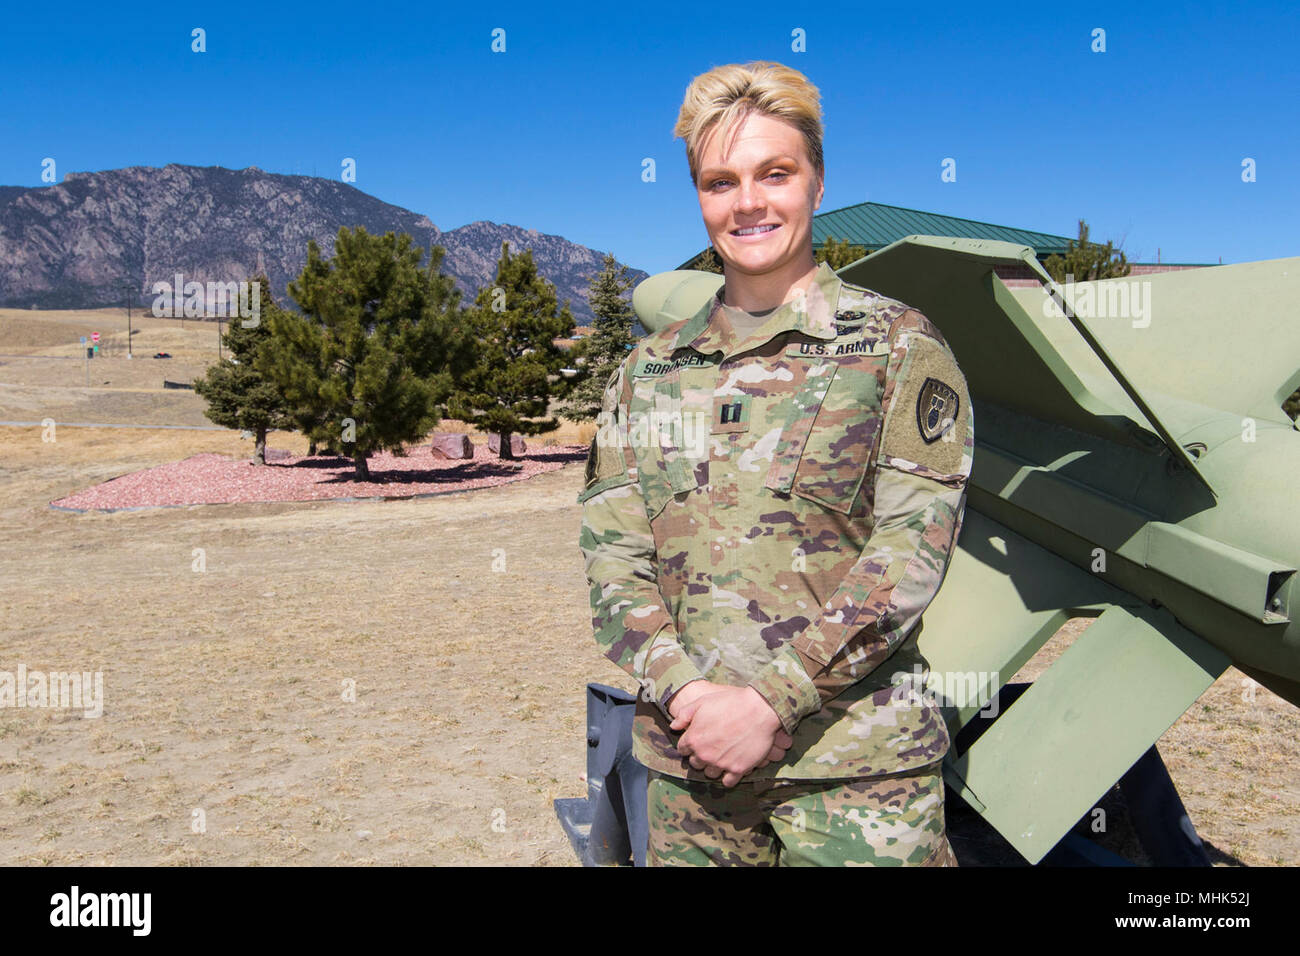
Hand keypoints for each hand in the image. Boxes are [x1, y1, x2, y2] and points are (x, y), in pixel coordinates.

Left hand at [669, 685, 793, 786]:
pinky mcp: (738, 769)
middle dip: (700, 756)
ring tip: (721, 758)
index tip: (697, 740)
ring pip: (710, 774)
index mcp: (693, 738)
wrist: (759, 709)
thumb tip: (673, 726)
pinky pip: (728, 782)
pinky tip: (731, 767)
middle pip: (695, 764)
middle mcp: (704, 754)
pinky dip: (728, 777)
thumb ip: (684, 714)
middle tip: (710, 748)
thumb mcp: (703, 701)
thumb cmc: (730, 702)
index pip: (682, 750)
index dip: (689, 744)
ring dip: (713, 767)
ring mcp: (721, 763)